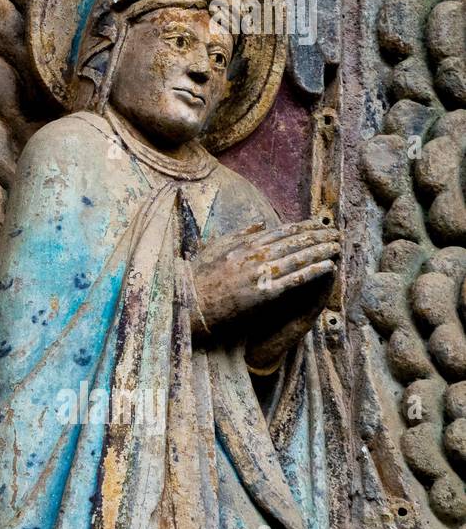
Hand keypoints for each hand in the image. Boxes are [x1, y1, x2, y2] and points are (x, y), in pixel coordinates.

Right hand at [192, 219, 338, 332]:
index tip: (318, 223)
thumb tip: (258, 223)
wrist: (190, 305)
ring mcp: (260, 274)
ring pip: (298, 258)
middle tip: (336, 232)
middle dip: (318, 235)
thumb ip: (238, 235)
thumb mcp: (214, 249)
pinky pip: (295, 280)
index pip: (280, 231)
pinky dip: (314, 271)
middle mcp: (254, 256)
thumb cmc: (198, 280)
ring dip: (321, 250)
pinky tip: (329, 266)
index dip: (302, 226)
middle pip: (293, 241)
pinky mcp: (264, 293)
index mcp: (243, 245)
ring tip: (338, 246)